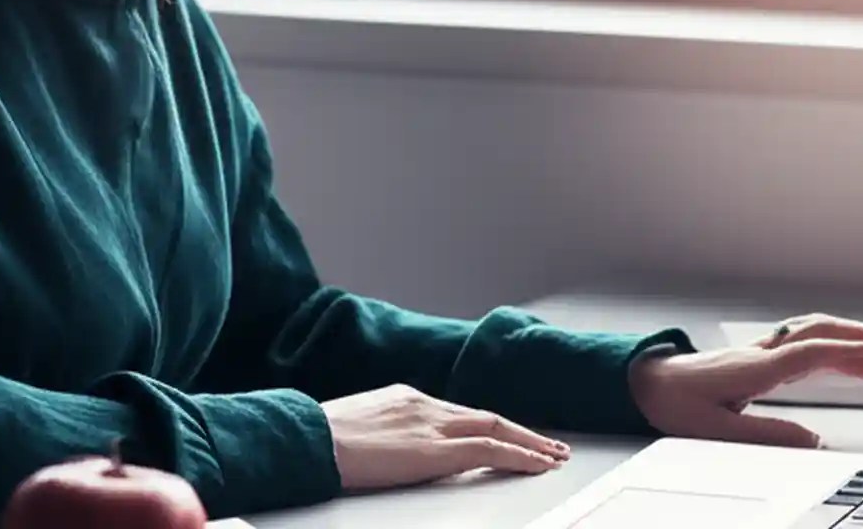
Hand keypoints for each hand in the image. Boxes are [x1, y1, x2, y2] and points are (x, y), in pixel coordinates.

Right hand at [321, 384, 570, 490]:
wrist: (308, 438)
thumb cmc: (319, 439)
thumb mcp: (358, 428)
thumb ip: (384, 434)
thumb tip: (391, 451)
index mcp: (406, 397)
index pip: (459, 413)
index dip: (488, 427)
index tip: (508, 436)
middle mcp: (425, 404)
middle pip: (486, 416)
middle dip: (521, 432)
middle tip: (549, 446)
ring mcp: (432, 424)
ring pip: (496, 429)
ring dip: (530, 444)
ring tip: (554, 458)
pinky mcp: (435, 448)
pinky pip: (490, 449)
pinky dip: (520, 455)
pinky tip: (539, 464)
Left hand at [629, 313, 862, 447]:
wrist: (646, 381)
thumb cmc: (674, 403)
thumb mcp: (715, 429)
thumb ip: (765, 434)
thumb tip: (814, 440)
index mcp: (753, 368)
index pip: (811, 352)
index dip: (850, 353)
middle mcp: (761, 352)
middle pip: (822, 338)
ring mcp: (761, 350)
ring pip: (815, 333)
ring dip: (853, 340)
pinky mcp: (759, 356)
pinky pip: (804, 340)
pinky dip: (834, 342)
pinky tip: (848, 353)